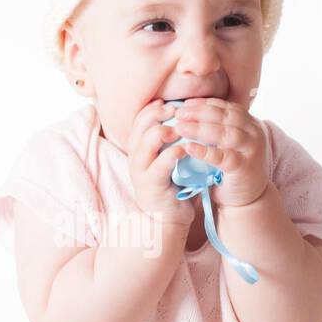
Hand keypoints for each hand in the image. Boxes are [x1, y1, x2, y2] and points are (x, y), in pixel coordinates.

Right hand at [127, 100, 196, 227]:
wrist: (168, 217)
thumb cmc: (173, 184)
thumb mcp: (168, 158)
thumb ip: (172, 140)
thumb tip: (186, 115)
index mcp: (138, 148)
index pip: (140, 119)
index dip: (154, 108)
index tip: (171, 103)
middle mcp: (135, 157)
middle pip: (141, 126)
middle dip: (160, 114)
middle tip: (179, 111)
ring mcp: (141, 171)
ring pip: (147, 141)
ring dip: (166, 131)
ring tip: (182, 128)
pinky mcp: (151, 184)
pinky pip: (161, 163)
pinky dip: (174, 153)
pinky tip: (186, 149)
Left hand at [170, 97, 268, 208]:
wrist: (247, 197)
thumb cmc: (231, 168)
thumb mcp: (226, 143)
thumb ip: (215, 127)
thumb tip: (187, 112)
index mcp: (249, 123)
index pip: (225, 107)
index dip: (204, 104)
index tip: (185, 105)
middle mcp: (254, 133)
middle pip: (225, 116)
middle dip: (200, 113)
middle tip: (179, 114)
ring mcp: (251, 150)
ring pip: (225, 134)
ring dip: (200, 129)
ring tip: (180, 128)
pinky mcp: (244, 167)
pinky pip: (223, 157)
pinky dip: (205, 152)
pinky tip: (189, 148)